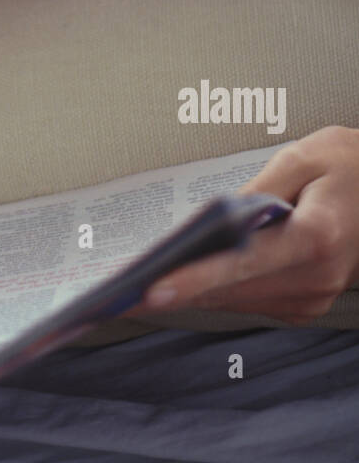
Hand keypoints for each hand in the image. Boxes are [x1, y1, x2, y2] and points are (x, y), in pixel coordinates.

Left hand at [125, 126, 358, 324]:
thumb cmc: (348, 167)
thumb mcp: (301, 158)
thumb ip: (256, 191)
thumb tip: (214, 222)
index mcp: (318, 235)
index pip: (245, 262)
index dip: (196, 278)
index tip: (157, 288)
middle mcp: (319, 276)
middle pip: (234, 290)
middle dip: (179, 287)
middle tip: (126, 291)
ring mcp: (316, 296)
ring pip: (238, 302)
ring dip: (193, 294)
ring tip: (144, 287)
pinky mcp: (307, 304)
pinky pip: (251, 302)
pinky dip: (219, 291)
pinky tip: (191, 279)